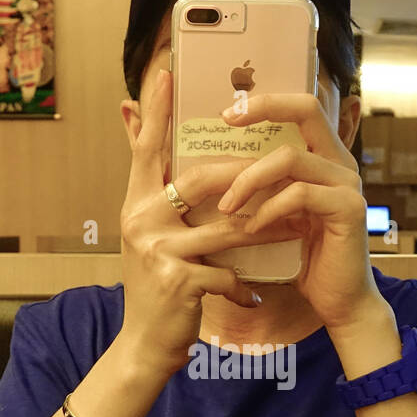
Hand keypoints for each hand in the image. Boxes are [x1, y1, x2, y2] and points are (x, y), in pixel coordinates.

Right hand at [117, 69, 304, 379]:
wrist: (145, 345)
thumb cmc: (156, 286)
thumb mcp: (147, 231)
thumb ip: (147, 179)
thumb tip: (126, 114)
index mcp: (136, 204)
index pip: (145, 148)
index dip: (155, 110)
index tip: (165, 71)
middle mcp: (141, 221)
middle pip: (199, 181)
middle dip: (242, 178)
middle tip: (276, 171)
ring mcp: (159, 251)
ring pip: (225, 227)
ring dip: (261, 229)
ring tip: (289, 227)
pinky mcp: (179, 282)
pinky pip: (225, 273)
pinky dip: (242, 285)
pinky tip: (253, 295)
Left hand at [214, 93, 385, 332]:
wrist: (340, 302)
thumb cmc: (306, 260)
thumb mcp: (279, 215)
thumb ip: (265, 188)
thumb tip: (215, 169)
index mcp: (326, 159)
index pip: (302, 109)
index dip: (268, 101)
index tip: (228, 113)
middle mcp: (341, 163)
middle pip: (306, 110)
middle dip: (263, 109)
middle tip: (226, 123)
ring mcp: (348, 184)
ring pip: (291, 159)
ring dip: (249, 179)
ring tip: (226, 205)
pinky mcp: (348, 208)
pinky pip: (299, 195)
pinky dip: (269, 210)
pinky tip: (252, 228)